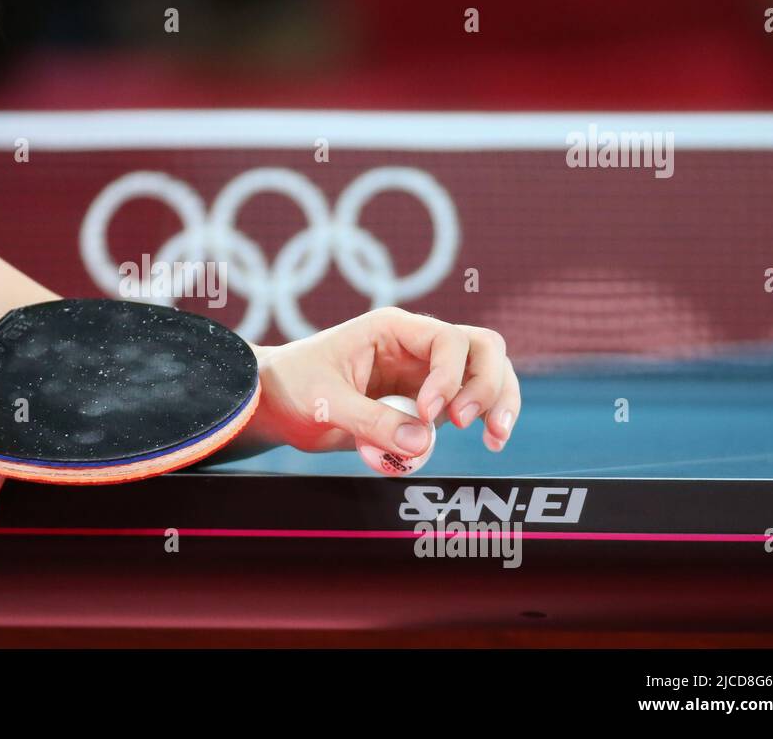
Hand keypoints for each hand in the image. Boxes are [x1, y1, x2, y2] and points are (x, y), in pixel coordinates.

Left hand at [249, 307, 520, 460]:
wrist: (275, 401)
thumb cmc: (293, 386)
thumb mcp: (323, 402)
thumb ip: (369, 421)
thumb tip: (423, 442)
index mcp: (391, 329)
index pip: (446, 340)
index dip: (449, 376)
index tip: (429, 412)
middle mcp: (416, 346)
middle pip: (481, 349)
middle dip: (486, 384)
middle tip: (463, 422)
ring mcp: (424, 372)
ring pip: (485, 373)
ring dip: (497, 401)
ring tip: (495, 437)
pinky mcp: (423, 401)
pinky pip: (467, 403)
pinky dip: (485, 418)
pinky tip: (491, 442)